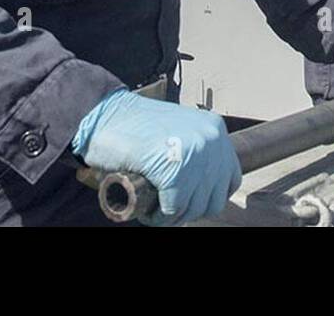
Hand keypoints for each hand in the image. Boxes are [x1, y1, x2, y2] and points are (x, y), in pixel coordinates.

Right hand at [71, 89, 240, 225]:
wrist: (104, 115)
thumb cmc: (134, 124)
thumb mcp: (179, 129)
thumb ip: (195, 148)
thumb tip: (203, 186)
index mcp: (214, 129)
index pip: (229, 178)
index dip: (208, 195)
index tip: (189, 200)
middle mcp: (211, 141)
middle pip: (214, 198)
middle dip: (190, 209)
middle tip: (168, 207)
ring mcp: (195, 156)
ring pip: (194, 208)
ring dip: (175, 215)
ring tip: (157, 209)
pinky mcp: (174, 172)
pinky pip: (173, 210)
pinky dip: (159, 217)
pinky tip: (148, 212)